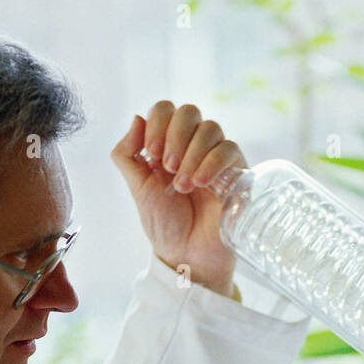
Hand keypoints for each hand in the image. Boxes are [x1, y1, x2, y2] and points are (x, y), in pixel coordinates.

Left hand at [111, 101, 244, 297]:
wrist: (187, 254)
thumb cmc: (164, 223)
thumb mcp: (136, 187)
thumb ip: (126, 154)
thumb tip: (136, 117)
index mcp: (167, 144)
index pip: (165, 110)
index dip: (157, 125)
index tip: (151, 156)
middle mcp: (193, 145)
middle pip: (188, 112)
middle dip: (175, 136)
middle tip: (168, 167)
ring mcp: (216, 157)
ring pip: (210, 128)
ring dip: (192, 154)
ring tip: (183, 185)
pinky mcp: (236, 172)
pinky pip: (229, 148)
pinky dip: (212, 161)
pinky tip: (201, 183)